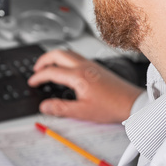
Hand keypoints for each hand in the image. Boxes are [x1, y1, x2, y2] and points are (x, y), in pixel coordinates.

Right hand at [27, 49, 143, 122]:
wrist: (133, 103)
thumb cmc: (113, 107)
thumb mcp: (83, 112)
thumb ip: (61, 108)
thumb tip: (45, 106)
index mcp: (78, 76)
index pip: (52, 72)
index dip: (38, 77)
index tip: (33, 82)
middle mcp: (84, 66)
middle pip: (57, 54)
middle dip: (43, 59)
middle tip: (36, 69)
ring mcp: (91, 64)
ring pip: (67, 52)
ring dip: (54, 57)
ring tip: (48, 66)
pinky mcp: (97, 67)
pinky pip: (76, 56)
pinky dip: (65, 58)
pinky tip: (66, 68)